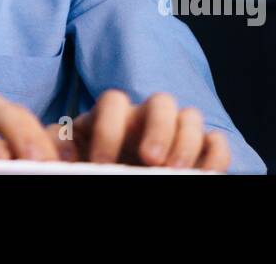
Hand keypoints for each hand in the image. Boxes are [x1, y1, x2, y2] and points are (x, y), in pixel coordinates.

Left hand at [60, 89, 230, 169]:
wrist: (109, 173)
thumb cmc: (87, 165)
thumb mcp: (69, 154)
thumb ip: (60, 147)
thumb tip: (61, 154)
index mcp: (113, 116)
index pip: (114, 100)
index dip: (109, 129)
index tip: (101, 163)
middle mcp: (147, 118)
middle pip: (161, 101)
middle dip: (158, 128)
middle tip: (150, 160)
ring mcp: (175, 132)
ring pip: (190, 116)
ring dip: (186, 142)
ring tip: (176, 171)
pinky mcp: (199, 150)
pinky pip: (215, 141)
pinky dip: (214, 154)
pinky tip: (204, 174)